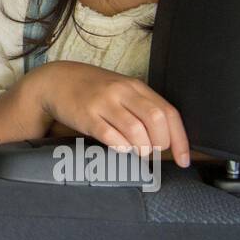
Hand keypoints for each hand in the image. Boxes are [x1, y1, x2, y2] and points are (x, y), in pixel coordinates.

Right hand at [40, 61, 190, 166]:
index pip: (168, 112)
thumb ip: (142, 107)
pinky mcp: (87, 116)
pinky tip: (120, 147)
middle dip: (160, 143)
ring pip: (135, 130)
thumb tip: (166, 137)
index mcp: (136, 86)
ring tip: (137, 151)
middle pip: (155, 120)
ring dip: (141, 148)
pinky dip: (121, 147)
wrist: (56, 81)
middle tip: (152, 151)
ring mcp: (104, 103)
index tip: (183, 159)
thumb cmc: (93, 89)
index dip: (180, 139)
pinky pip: (110, 136)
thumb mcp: (121, 90)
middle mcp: (122, 92)